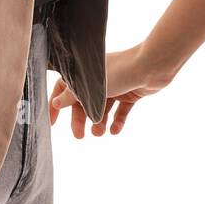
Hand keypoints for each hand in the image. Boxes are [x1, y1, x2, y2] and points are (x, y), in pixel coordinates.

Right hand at [48, 43, 171, 136]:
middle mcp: (99, 78)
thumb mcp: (92, 85)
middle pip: (84, 101)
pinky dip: (117, 121)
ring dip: (99, 122)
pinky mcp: (130, 93)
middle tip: (80, 137)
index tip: (52, 123)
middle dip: (81, 119)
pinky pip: (120, 110)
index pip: (64, 88)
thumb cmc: (120, 71)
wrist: (152, 66)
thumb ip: (73, 95)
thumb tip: (56, 102)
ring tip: (99, 134)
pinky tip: (115, 130)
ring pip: (103, 108)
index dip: (57, 104)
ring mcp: (116, 86)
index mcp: (86, 72)